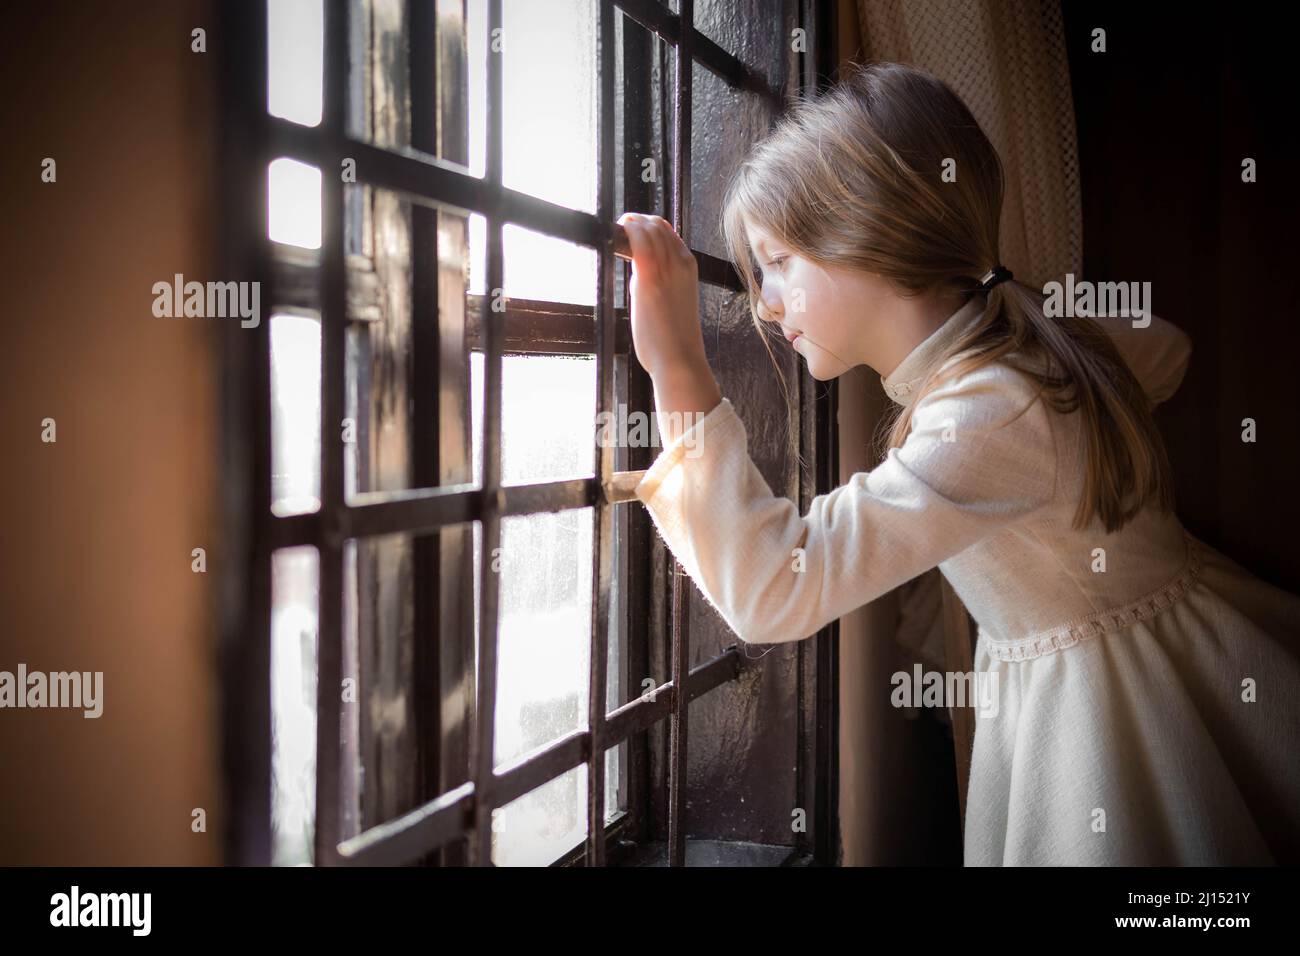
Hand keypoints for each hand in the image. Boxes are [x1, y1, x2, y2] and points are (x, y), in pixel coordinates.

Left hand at [617, 212, 708, 380]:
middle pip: (657, 224)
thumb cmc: (675, 339)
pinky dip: (627, 231)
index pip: (668, 231)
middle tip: (619, 229)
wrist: (680, 359)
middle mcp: (680, 262)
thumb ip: (663, 283)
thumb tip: (641, 277)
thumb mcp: (676, 301)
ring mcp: (666, 268)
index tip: (631, 230)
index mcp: (688, 267)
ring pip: (649, 227)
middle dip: (636, 221)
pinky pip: (638, 241)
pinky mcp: (649, 278)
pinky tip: (616, 233)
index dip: (647, 225)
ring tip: (616, 230)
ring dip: (629, 223)